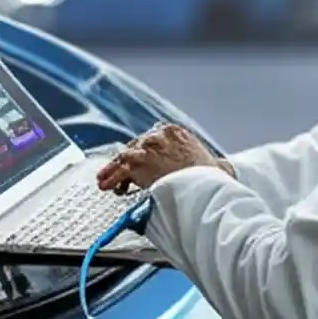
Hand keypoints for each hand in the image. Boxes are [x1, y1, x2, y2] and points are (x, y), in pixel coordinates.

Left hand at [97, 123, 230, 191]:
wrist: (208, 184)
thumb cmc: (212, 178)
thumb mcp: (207, 161)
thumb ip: (195, 159)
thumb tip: (205, 169)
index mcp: (174, 132)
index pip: (150, 140)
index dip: (141, 153)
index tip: (136, 161)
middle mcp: (158, 135)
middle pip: (134, 147)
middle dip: (125, 162)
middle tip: (115, 173)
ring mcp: (146, 147)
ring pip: (124, 158)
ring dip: (113, 171)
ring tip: (104, 182)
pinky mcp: (138, 163)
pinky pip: (120, 171)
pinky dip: (112, 179)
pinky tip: (107, 186)